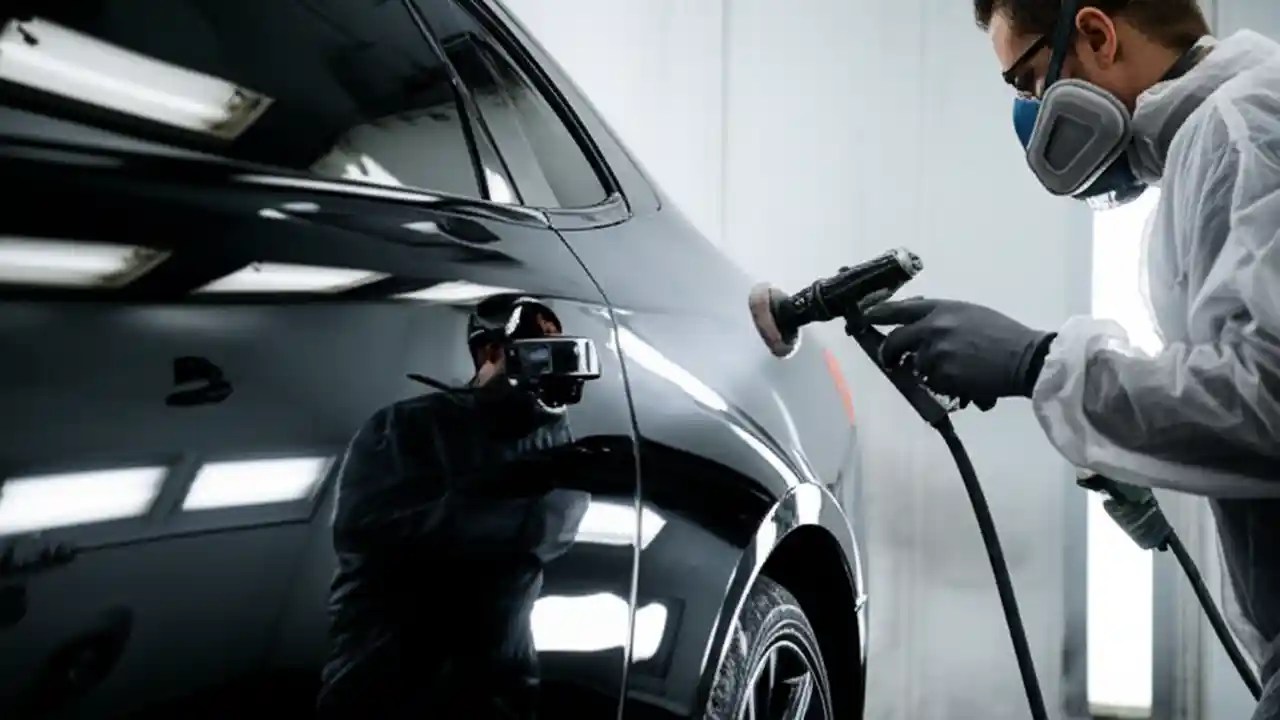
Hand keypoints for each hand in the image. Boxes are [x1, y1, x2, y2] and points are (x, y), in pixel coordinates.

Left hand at [861, 298, 1054, 409]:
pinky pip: (932, 384)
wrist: (1025, 358)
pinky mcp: (942, 376)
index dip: (878, 313)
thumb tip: (918, 323)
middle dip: (888, 353)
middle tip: (889, 360)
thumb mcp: (971, 313)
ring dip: (928, 371)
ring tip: (955, 370)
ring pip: (916, 367)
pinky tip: (964, 381)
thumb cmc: (1003, 334)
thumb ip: (942, 316)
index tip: (864, 317)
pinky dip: (943, 385)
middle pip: (895, 342)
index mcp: (941, 308)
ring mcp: (935, 353)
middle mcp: (932, 328)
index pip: (899, 309)